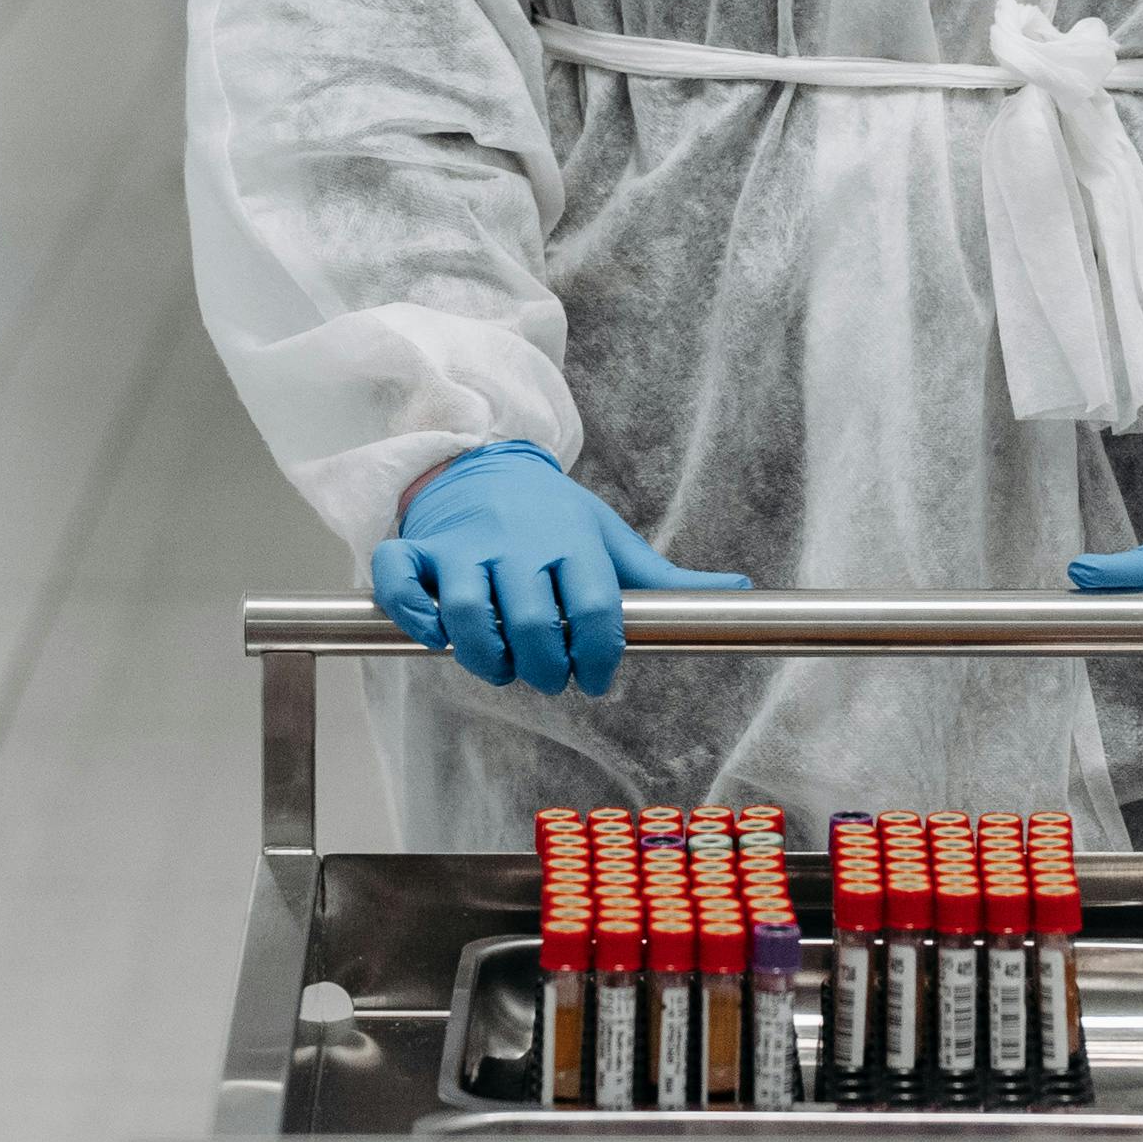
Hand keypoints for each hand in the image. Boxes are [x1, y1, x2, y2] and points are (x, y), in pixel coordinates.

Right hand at [371, 444, 749, 695]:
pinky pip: (402, 581)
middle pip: (530, 622)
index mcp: (572, 541)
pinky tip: (435, 635)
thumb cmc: (553, 514)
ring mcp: (465, 544)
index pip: (593, 611)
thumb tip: (740, 589)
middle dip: (542, 668)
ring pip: (466, 610)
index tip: (594, 679)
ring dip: (482, 657)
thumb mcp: (610, 536)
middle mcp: (518, 541)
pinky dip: (413, 616)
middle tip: (548, 676)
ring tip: (500, 667)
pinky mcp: (421, 546)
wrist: (483, 462)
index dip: (597, 659)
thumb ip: (665, 576)